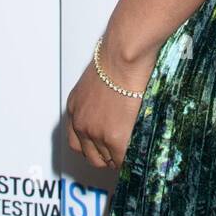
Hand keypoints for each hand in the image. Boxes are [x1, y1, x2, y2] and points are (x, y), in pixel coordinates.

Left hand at [65, 41, 155, 171]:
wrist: (123, 55)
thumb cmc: (118, 55)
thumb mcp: (99, 77)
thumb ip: (101, 95)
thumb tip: (114, 100)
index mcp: (76, 107)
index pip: (76, 141)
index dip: (92, 147)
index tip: (103, 149)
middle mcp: (81, 123)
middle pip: (89, 155)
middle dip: (105, 157)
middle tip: (121, 152)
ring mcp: (96, 133)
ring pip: (106, 160)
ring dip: (119, 158)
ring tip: (134, 149)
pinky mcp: (113, 139)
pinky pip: (122, 160)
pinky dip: (131, 158)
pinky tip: (140, 150)